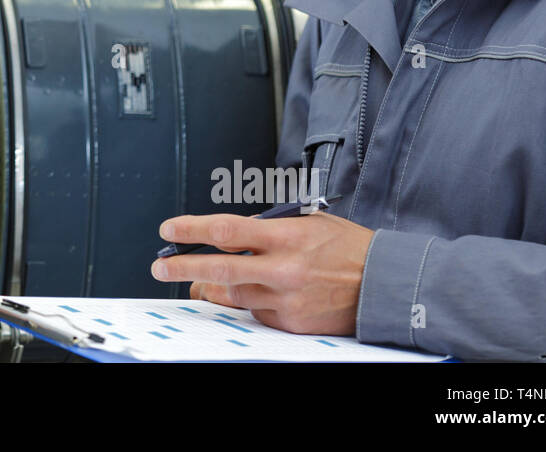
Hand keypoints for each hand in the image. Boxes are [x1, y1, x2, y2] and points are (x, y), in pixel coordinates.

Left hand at [152, 212, 374, 335]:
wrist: (385, 286)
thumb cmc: (347, 247)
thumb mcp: (309, 222)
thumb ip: (269, 228)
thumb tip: (231, 235)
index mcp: (287, 237)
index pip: (228, 230)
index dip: (193, 230)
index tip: (169, 230)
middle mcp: (284, 269)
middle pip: (221, 268)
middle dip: (183, 267)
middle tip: (159, 268)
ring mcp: (287, 300)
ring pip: (234, 294)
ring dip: (211, 287)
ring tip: (197, 281)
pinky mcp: (292, 323)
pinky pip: (256, 312)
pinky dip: (249, 302)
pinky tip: (253, 292)